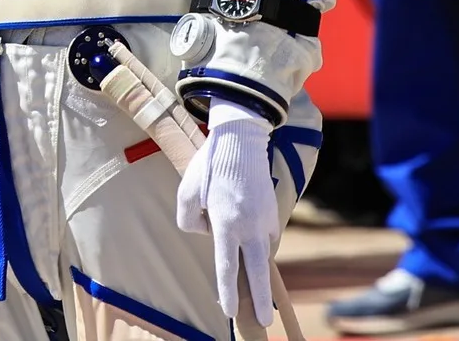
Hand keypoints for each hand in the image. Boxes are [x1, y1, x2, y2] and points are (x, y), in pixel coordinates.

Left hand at [176, 101, 276, 329]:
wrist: (241, 139)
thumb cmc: (209, 165)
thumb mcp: (186, 192)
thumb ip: (189, 221)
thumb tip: (207, 233)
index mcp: (226, 223)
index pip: (227, 266)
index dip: (228, 292)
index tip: (232, 312)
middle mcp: (249, 225)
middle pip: (256, 271)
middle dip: (260, 298)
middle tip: (265, 320)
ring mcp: (264, 218)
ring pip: (261, 252)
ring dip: (257, 268)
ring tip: (255, 283)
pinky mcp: (272, 210)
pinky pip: (265, 235)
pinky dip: (258, 242)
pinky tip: (249, 239)